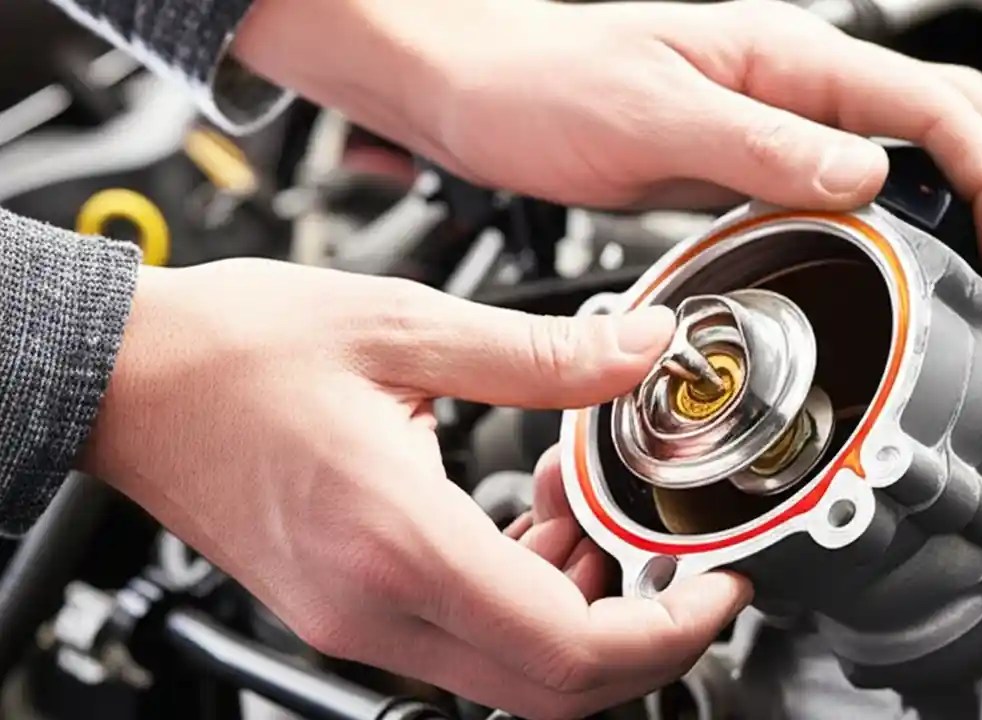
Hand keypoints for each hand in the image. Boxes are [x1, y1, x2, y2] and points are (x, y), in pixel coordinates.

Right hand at [83, 259, 751, 718]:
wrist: (126, 378)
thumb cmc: (233, 351)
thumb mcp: (407, 325)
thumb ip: (544, 353)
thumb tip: (642, 348)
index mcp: (399, 540)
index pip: (571, 648)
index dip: (671, 630)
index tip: (720, 585)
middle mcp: (374, 608)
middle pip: (553, 687)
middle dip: (643, 633)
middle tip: (678, 557)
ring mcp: (353, 621)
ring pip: (511, 672)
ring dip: (580, 611)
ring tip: (587, 509)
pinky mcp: (341, 609)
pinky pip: (461, 640)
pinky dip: (521, 599)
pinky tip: (529, 522)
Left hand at [235, 0, 981, 281]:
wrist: (473, 90)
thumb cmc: (538, 86)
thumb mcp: (654, 117)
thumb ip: (764, 149)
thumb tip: (864, 180)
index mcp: (785, 56)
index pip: (934, 106)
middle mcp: (790, 81)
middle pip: (939, 118)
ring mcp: (770, 119)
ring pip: (896, 151)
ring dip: (948, 204)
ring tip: (971, 273)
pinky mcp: (742, 157)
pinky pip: (837, 185)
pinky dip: (881, 221)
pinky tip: (882, 259)